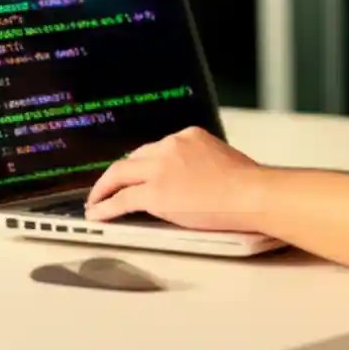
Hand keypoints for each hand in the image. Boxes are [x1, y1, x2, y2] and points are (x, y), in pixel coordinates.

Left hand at [84, 127, 264, 231]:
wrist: (252, 193)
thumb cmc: (249, 185)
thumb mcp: (223, 158)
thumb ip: (202, 162)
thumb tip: (198, 177)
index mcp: (188, 136)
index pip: (155, 149)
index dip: (141, 164)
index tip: (135, 174)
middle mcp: (169, 146)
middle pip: (133, 159)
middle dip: (118, 175)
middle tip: (107, 187)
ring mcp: (159, 169)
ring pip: (120, 175)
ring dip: (104, 189)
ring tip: (95, 201)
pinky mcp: (154, 193)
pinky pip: (121, 199)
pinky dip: (105, 207)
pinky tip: (97, 214)